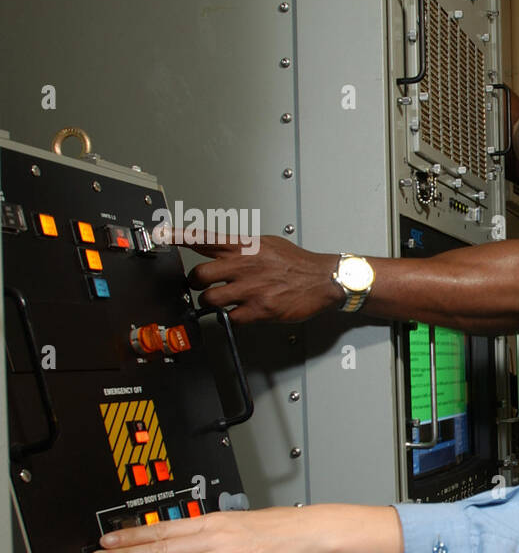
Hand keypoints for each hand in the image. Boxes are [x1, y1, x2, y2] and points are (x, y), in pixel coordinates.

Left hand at [90, 506, 355, 552]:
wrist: (312, 532)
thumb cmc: (281, 528)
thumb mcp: (239, 519)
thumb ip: (210, 531)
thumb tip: (184, 538)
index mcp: (214, 523)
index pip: (163, 529)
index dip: (132, 536)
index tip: (108, 540)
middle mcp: (216, 539)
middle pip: (162, 548)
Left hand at [169, 226, 344, 323]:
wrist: (324, 279)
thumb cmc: (298, 264)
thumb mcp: (267, 244)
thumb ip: (240, 247)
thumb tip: (217, 248)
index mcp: (245, 246)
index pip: (204, 237)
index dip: (178, 236)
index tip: (161, 234)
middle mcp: (244, 264)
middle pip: (199, 274)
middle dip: (196, 284)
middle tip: (202, 287)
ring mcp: (251, 288)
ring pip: (210, 299)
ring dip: (211, 303)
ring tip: (221, 302)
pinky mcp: (260, 308)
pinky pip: (230, 317)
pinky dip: (231, 317)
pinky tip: (240, 312)